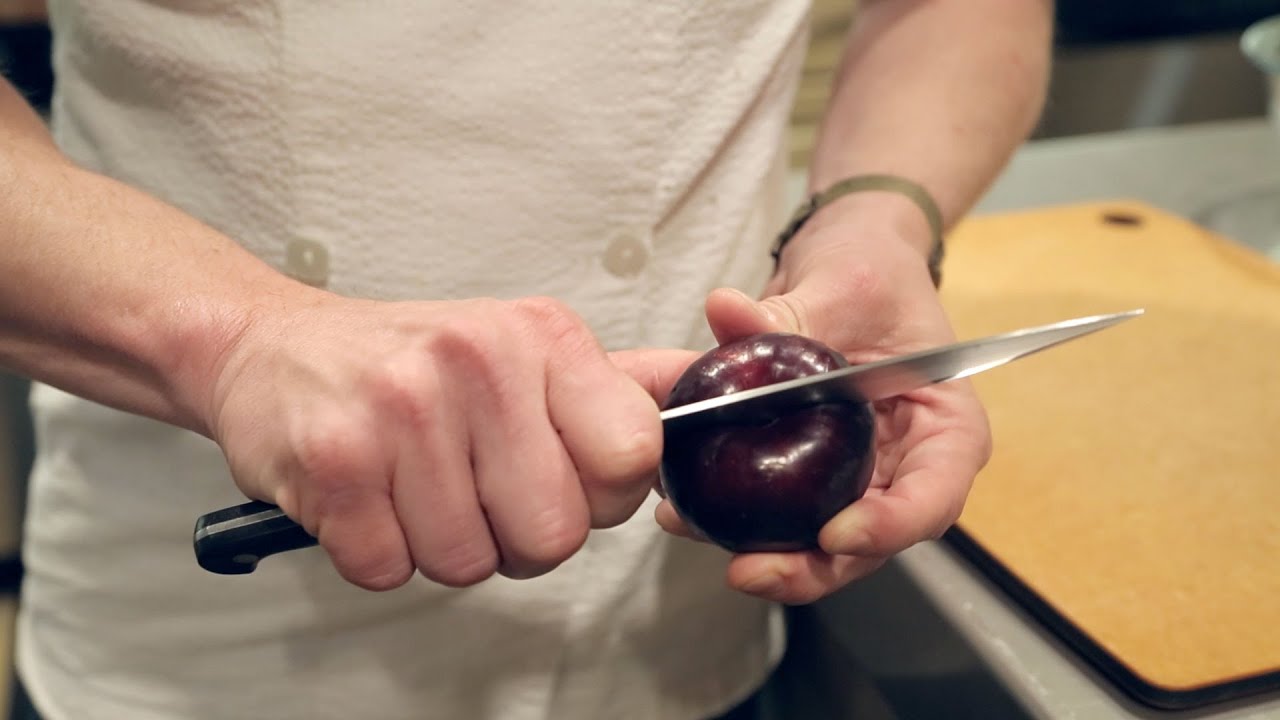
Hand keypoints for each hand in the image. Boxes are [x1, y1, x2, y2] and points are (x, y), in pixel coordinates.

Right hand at [203, 292, 689, 590]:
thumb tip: (705, 397)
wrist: (271, 346)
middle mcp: (478, 362)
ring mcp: (402, 409)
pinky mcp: (335, 461)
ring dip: (442, 545)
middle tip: (473, 490)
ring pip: (470, 563)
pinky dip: (379, 552)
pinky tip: (369, 497)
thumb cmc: (408, 360)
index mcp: (542, 336)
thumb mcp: (521, 346)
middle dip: (516, 536)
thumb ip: (614, 384)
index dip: (601, 495)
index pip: (636, 454)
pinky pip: (392, 570)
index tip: (562, 477)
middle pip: (556, 533)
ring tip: (414, 485)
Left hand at [656, 204, 991, 603]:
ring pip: (823, 541)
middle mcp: (906, 464)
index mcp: (944, 426)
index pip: (934, 496)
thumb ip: (786, 312)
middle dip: (814, 567)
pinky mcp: (814, 473)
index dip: (891, 527)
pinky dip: (740, 518)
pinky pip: (784, 510)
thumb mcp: (839, 284)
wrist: (849, 264)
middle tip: (751, 570)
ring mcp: (860, 474)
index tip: (836, 533)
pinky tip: (684, 512)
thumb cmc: (872, 273)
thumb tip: (727, 312)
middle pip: (874, 539)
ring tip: (695, 535)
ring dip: (768, 555)